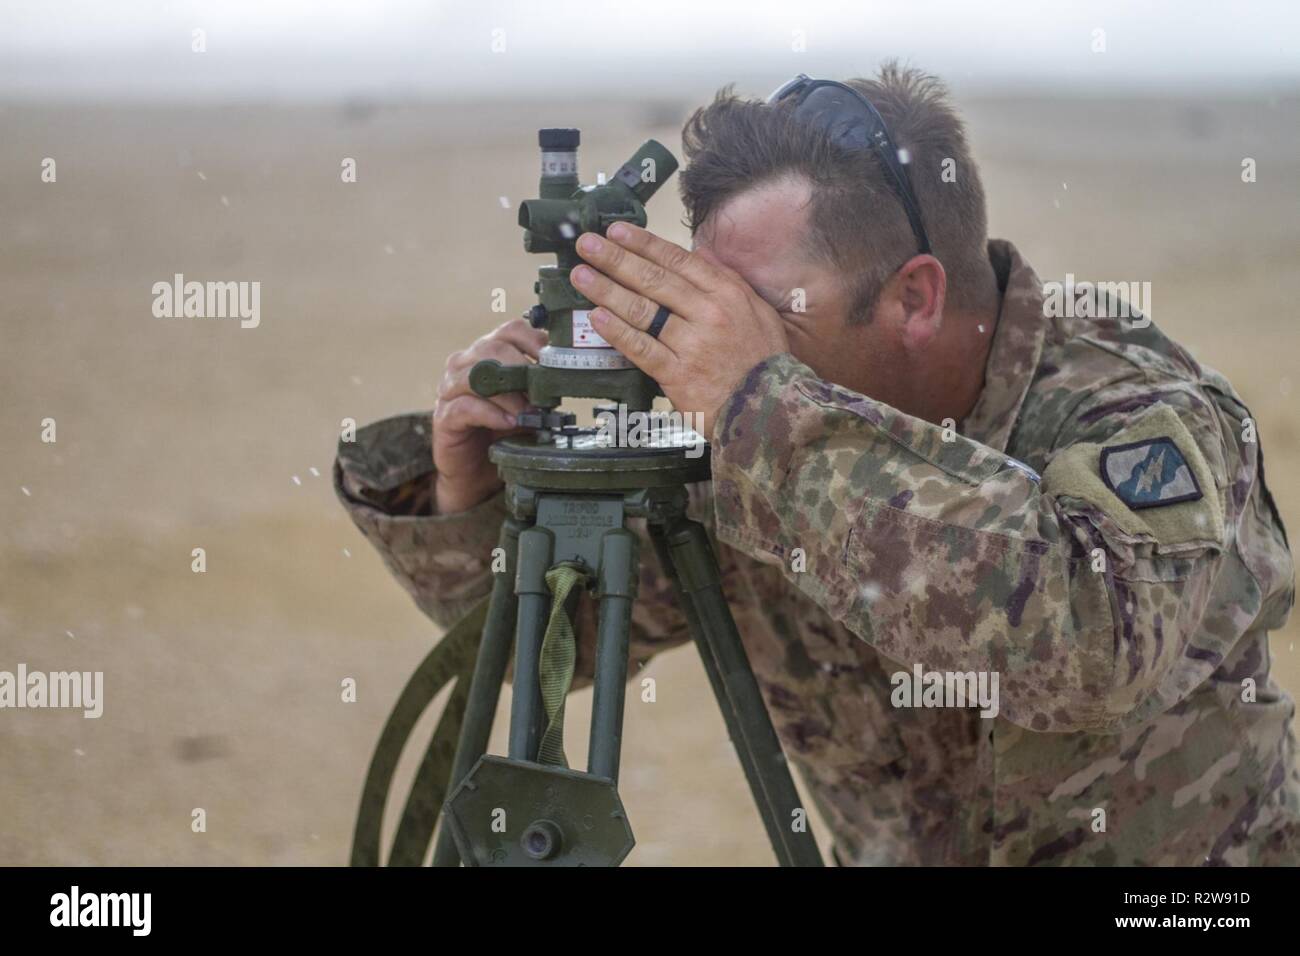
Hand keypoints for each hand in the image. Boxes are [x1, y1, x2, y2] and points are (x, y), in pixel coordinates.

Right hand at [432, 319, 545, 513]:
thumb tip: (565, 380)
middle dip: (522, 372)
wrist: (476, 472)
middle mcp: (464, 365)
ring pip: (477, 376)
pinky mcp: (444, 416)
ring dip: (509, 394)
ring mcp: (450, 389)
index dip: (534, 341)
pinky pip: (466, 406)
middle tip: (542, 397)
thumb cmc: (504, 433)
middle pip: (492, 349)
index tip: (554, 361)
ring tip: (528, 413)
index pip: (510, 331)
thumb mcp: (528, 405)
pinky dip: (491, 414)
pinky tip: (508, 424)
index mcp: (487, 353)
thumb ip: (540, 389)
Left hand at [570, 222, 788, 437]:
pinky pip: (641, 348)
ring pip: (642, 311)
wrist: (770, 409)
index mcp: (726, 294)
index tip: (617, 231)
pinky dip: (616, 332)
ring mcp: (691, 345)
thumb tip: (701, 252)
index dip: (643, 244)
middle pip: (653, 280)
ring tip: (581, 276)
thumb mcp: (759, 311)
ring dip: (607, 290)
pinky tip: (596, 317)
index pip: (677, 261)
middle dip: (615, 259)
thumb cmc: (762, 362)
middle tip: (587, 245)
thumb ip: (729, 279)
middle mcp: (708, 314)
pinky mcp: (677, 375)